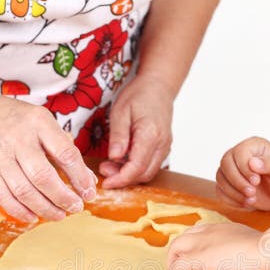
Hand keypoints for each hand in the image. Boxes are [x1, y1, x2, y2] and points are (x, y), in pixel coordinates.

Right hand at [0, 95, 96, 221]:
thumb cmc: (20, 122)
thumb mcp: (46, 125)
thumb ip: (67, 151)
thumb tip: (89, 182)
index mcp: (39, 123)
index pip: (64, 153)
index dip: (80, 177)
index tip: (89, 193)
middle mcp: (18, 139)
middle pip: (42, 176)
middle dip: (63, 197)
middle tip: (76, 207)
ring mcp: (0, 156)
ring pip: (23, 190)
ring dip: (45, 208)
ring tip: (60, 215)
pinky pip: (3, 197)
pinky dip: (20, 211)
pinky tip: (34, 217)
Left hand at [99, 73, 174, 187]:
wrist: (159, 86)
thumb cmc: (139, 95)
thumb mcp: (120, 111)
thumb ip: (118, 136)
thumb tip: (114, 158)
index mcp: (150, 134)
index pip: (137, 167)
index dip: (121, 179)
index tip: (106, 183)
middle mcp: (162, 144)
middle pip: (144, 174)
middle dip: (123, 179)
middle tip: (104, 170)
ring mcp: (165, 147)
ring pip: (148, 172)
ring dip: (129, 174)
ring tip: (110, 165)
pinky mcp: (163, 148)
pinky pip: (151, 165)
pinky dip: (136, 168)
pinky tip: (122, 160)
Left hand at [168, 222, 269, 269]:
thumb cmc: (269, 262)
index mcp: (226, 232)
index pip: (201, 235)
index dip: (195, 252)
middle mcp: (212, 232)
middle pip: (184, 239)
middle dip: (179, 259)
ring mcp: (203, 242)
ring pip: (175, 249)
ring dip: (174, 269)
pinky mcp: (198, 256)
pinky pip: (177, 268)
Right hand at [217, 137, 269, 210]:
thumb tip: (253, 163)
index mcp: (252, 146)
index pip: (238, 153)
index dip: (244, 168)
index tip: (257, 181)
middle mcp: (238, 155)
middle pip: (225, 164)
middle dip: (237, 182)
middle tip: (252, 193)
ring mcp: (232, 170)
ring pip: (220, 179)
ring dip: (234, 192)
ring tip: (252, 200)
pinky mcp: (228, 185)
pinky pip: (220, 191)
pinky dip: (231, 200)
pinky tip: (246, 203)